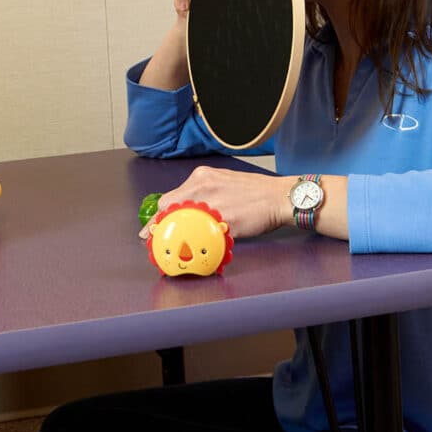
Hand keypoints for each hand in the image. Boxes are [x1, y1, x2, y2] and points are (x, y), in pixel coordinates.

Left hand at [138, 166, 287, 240]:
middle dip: (160, 228)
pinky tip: (197, 254)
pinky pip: (204, 237)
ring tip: (172, 250)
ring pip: (183, 224)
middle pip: (168, 210)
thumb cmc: (255, 192)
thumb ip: (203, 194)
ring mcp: (213, 204)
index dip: (158, 217)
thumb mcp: (223, 183)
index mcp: (201, 177)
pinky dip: (198, 246)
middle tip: (156, 242)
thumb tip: (186, 211)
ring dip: (176, 238)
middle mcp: (202, 186)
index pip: (168, 198)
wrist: (281, 196)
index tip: (151, 229)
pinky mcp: (225, 221)